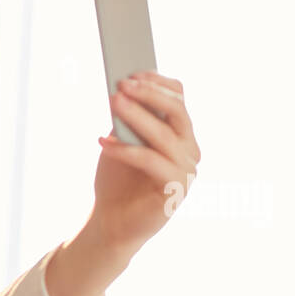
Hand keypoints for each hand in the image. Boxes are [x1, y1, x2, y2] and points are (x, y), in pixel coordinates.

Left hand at [91, 71, 200, 253]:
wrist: (112, 223)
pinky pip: (151, 162)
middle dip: (149, 95)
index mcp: (182, 135)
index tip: (132, 72)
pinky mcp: (175, 191)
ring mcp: (186, 172)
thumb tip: (124, 88)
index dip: (158, 83)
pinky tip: (103, 142)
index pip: (179, 100)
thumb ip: (128, 119)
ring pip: (164, 135)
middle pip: (177, 112)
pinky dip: (126, 150)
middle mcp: (191, 151)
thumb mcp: (122, 141)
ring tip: (112, 103)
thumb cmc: (117, 181)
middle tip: (121, 85)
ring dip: (136, 116)